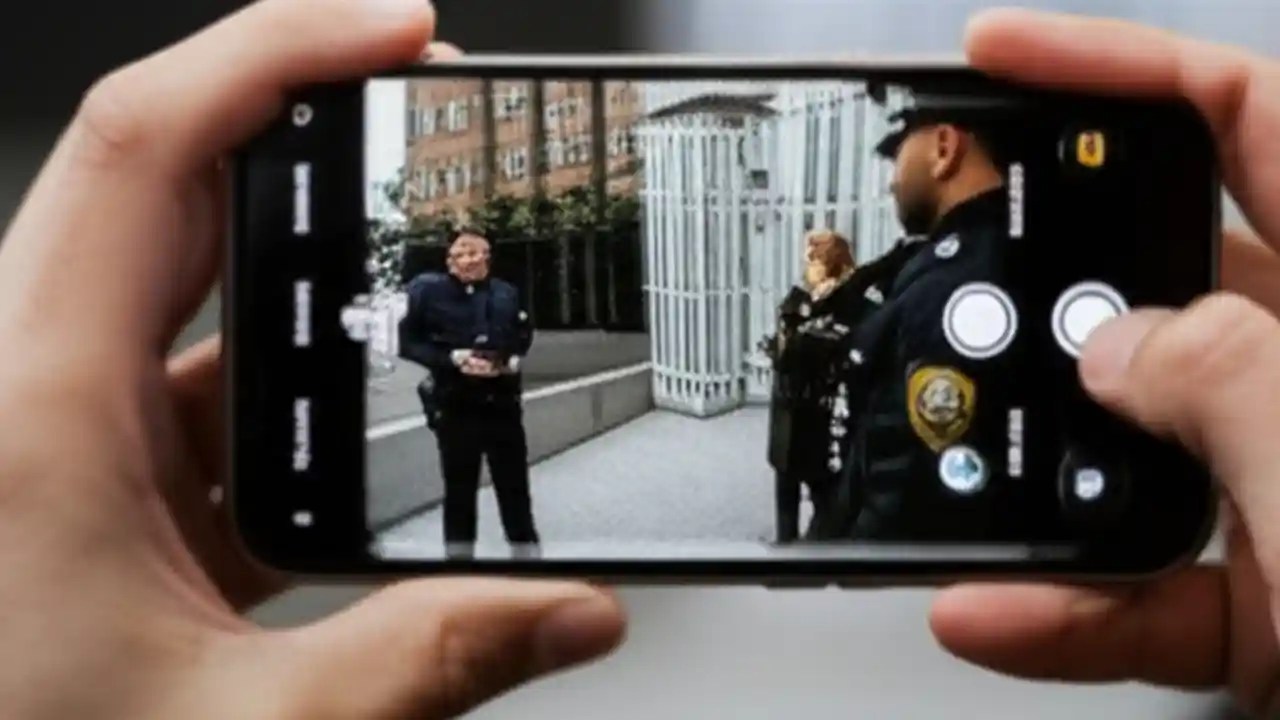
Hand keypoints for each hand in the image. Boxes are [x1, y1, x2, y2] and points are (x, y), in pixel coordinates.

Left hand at [0, 0, 623, 717]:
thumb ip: (425, 661)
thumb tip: (571, 608)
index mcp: (37, 413)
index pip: (145, 146)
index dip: (277, 50)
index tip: (397, 31)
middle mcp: (34, 392)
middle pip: (163, 173)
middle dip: (304, 119)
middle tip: (422, 106)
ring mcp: (63, 426)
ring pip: (181, 276)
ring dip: (297, 258)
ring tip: (405, 248)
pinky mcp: (94, 470)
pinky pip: (192, 368)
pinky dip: (279, 360)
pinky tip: (349, 400)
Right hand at [930, 9, 1279, 715]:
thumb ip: (1220, 371)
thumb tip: (1114, 350)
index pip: (1252, 116)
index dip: (1120, 67)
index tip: (1002, 57)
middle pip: (1165, 281)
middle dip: (1050, 282)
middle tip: (955, 275)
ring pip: (1130, 448)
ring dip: (1033, 467)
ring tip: (955, 460)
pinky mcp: (1267, 601)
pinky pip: (1138, 589)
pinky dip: (1059, 605)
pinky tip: (988, 608)